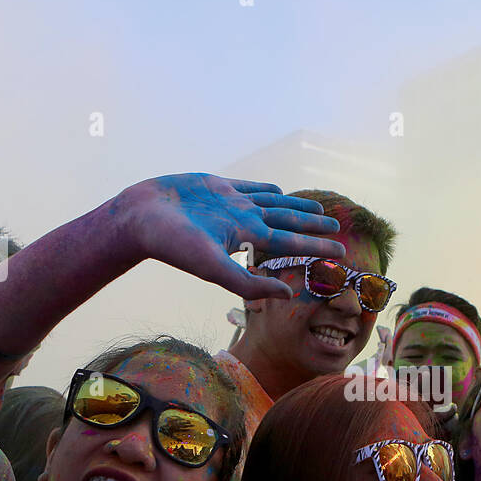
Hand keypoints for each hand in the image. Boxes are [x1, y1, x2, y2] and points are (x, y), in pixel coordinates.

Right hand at [118, 174, 345, 302]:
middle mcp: (242, 221)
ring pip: (272, 203)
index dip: (316, 247)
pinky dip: (264, 189)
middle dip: (313, 227)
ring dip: (295, 207)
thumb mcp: (214, 269)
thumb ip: (249, 285)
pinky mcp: (215, 185)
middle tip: (337, 230)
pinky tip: (277, 190)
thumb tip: (288, 295)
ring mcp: (230, 203)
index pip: (290, 243)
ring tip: (317, 211)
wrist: (139, 218)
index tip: (340, 253)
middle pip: (287, 222)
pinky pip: (247, 186)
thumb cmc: (174, 246)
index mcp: (246, 239)